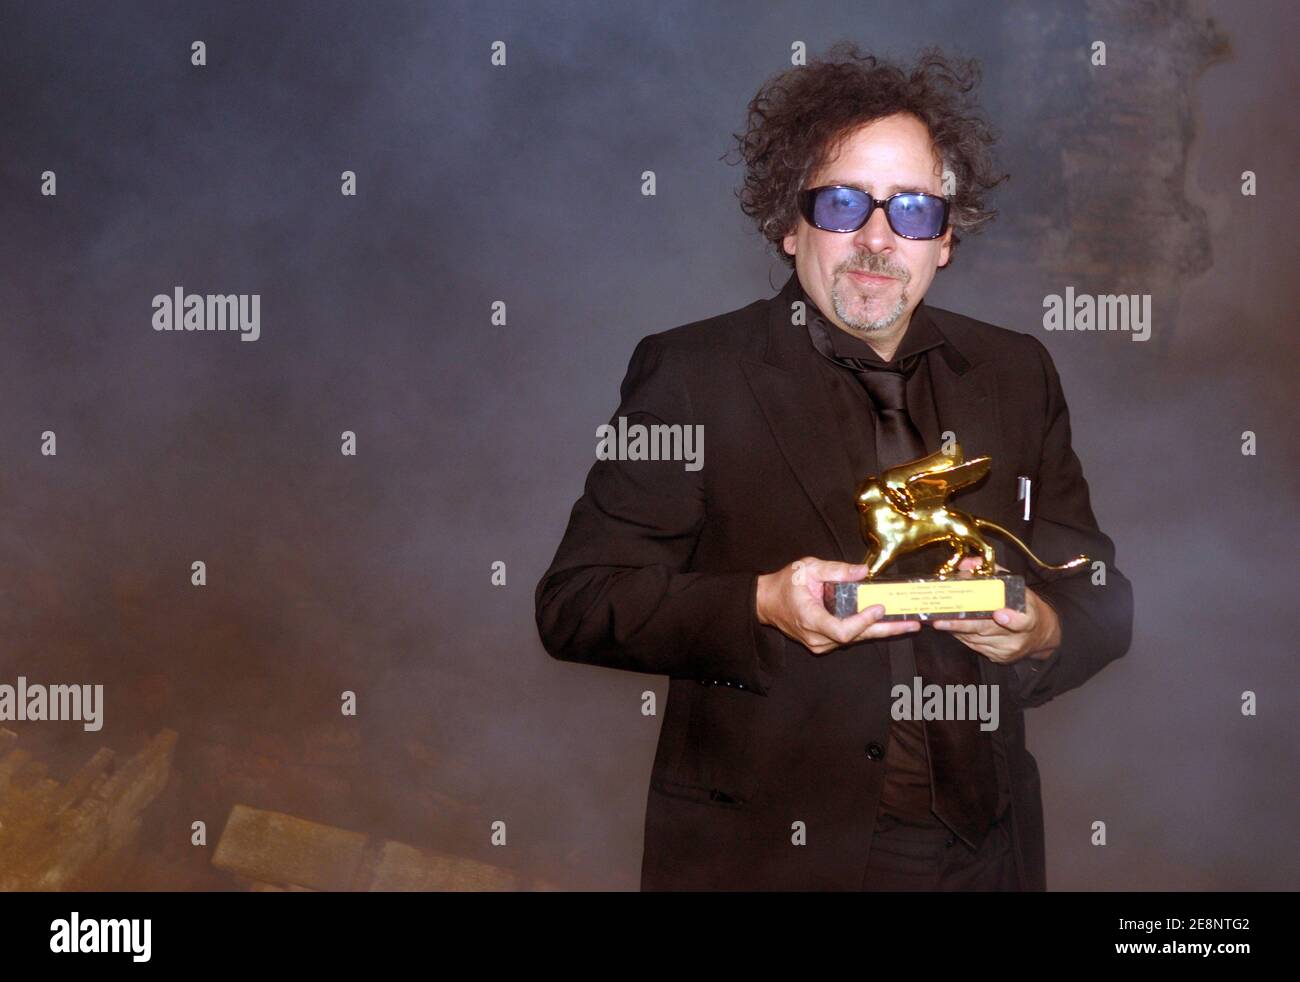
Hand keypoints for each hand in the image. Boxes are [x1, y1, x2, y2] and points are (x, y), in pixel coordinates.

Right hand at [757, 556, 921, 654]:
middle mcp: (817, 637)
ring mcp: (821, 643)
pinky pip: (849, 638)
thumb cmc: (785, 584)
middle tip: (912, 624)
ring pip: (856, 640)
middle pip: (857, 639)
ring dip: (880, 630)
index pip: (843, 631)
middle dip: (887, 630)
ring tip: (907, 622)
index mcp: (811, 619)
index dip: (863, 622)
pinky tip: (886, 622)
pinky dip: (868, 629)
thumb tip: (864, 571)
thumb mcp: (807, 568)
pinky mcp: (825, 643)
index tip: (879, 607)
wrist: (765, 603)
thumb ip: (836, 570)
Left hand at [931, 557, 1060, 663]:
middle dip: (962, 624)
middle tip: (940, 620)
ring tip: (938, 619)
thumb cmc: (1024, 606)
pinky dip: (961, 635)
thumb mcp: (1017, 586)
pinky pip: (974, 645)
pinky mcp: (999, 658)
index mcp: (1029, 616)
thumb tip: (969, 563)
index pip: (1023, 620)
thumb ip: (994, 573)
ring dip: (956, 628)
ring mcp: (1007, 650)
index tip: (999, 614)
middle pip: (988, 630)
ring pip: (976, 639)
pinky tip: (951, 626)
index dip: (1011, 619)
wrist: (1040, 635)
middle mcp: (1019, 637)